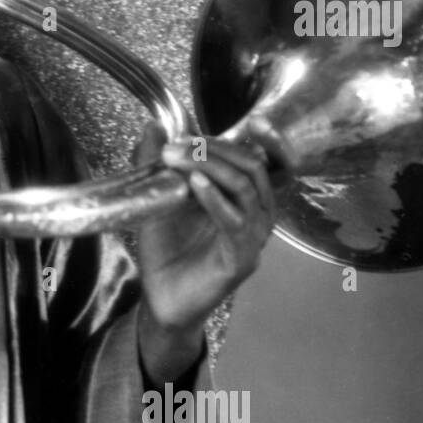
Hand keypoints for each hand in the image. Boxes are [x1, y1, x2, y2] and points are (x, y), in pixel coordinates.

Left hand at [134, 122, 278, 380]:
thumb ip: (156, 165)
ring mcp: (252, 239)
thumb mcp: (158, 200)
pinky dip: (215, 199)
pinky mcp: (241, 259)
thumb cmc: (166, 252)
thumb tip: (152, 126)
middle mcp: (257, 217)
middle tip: (180, 144)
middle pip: (254, 170)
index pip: (270, 165)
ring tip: (180, 158)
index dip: (270, 142)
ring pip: (247, 190)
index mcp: (245, 201)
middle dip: (218, 150)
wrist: (161, 300)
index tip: (254, 121)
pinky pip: (235, 222)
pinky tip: (195, 185)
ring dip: (212, 167)